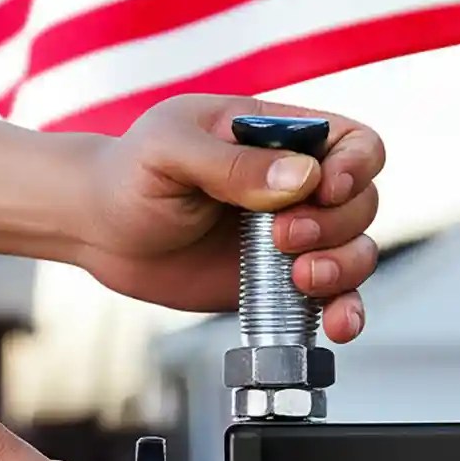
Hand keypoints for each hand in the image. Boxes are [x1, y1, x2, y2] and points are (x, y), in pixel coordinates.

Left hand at [76, 94, 383, 342]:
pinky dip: (345, 311)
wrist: (97, 230)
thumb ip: (232, 163)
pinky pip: (333, 296)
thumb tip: (301, 177)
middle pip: (362, 201)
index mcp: (278, 137)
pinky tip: (336, 323)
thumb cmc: (128, 174)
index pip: (352, 143)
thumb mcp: (170, 151)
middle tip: (281, 238)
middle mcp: (294, 185)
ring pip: (357, 249)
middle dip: (335, 225)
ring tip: (300, 279)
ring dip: (345, 268)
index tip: (323, 189)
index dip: (355, 166)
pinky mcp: (280, 282)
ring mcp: (291, 236)